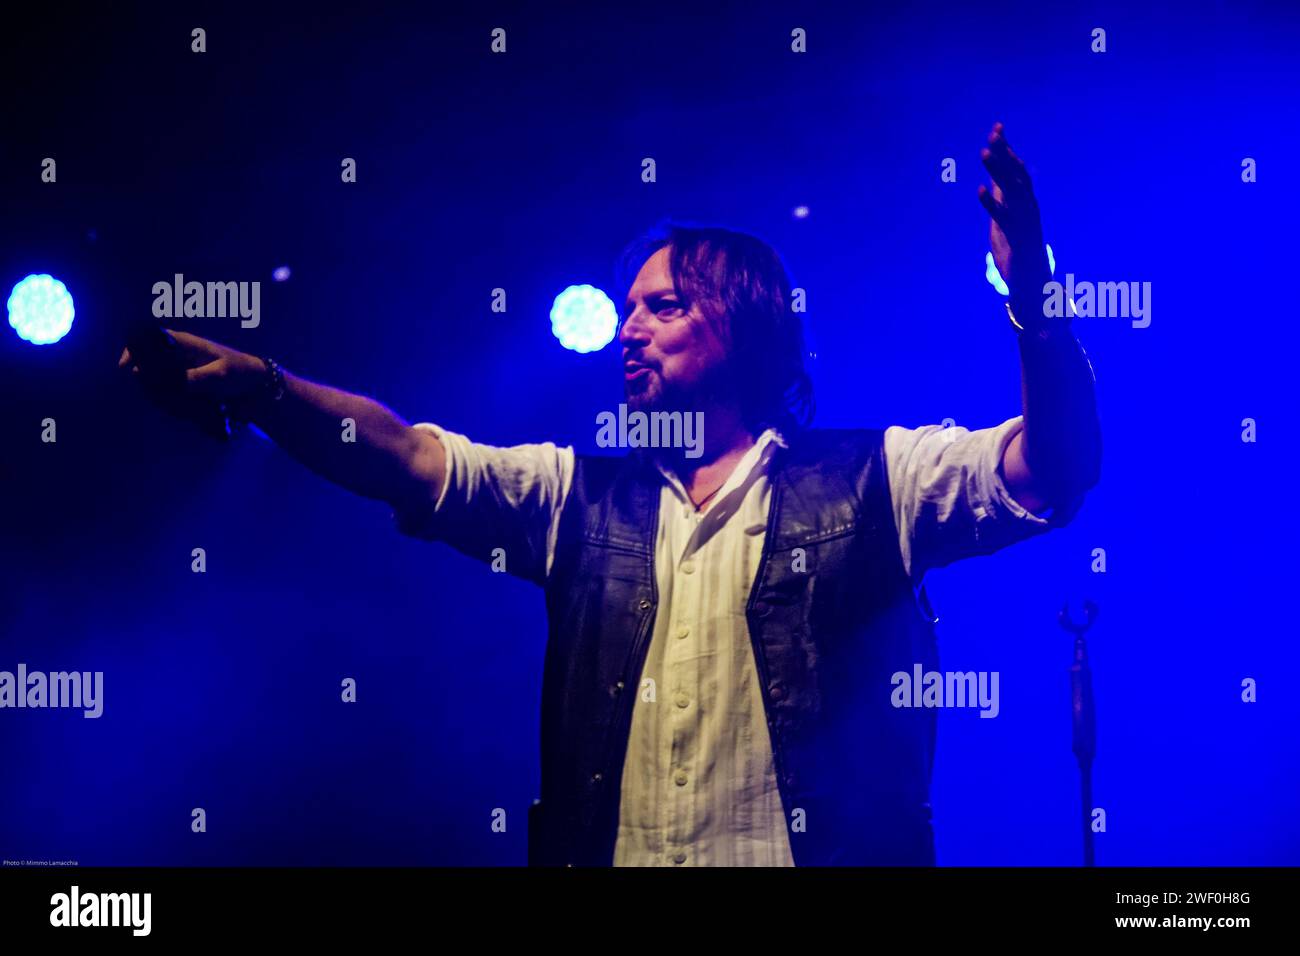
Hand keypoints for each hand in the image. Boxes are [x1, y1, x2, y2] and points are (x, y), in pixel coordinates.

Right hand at [118, 329, 266, 401]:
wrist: (258, 389)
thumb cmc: (241, 373)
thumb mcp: (219, 375)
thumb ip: (194, 378)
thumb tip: (167, 382)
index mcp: (185, 344)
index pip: (149, 339)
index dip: (134, 350)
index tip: (126, 368)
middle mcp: (178, 357)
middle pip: (148, 366)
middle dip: (148, 382)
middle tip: (160, 395)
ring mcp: (181, 374)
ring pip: (157, 384)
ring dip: (162, 396)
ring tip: (182, 406)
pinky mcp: (186, 389)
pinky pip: (170, 396)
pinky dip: (173, 405)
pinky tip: (187, 412)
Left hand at [977, 122, 1050, 299]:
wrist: (1031, 283)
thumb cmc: (1018, 250)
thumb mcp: (1006, 218)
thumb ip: (1003, 198)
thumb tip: (997, 178)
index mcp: (1026, 202)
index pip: (1017, 170)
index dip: (1007, 149)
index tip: (996, 129)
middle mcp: (1030, 208)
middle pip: (1017, 175)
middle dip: (1005, 153)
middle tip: (992, 133)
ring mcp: (1026, 223)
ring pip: (1014, 191)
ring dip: (999, 171)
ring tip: (985, 153)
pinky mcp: (1019, 239)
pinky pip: (1005, 218)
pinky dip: (992, 203)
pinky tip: (979, 189)